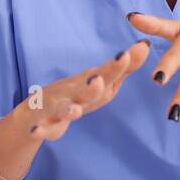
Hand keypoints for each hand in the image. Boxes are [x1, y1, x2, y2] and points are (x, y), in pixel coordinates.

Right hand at [17, 39, 151, 141]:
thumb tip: (145, 46)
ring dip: (67, 109)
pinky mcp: (41, 125)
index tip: (128, 53)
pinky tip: (38, 132)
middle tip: (98, 79)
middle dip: (91, 85)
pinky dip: (39, 131)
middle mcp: (71, 92)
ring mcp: (54, 107)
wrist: (34, 113)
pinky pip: (41, 130)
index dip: (116, 66)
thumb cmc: (73, 95)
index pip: (105, 74)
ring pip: (61, 108)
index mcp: (88, 84)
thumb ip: (123, 68)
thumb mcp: (99, 82)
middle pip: (84, 89)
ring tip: (74, 111)